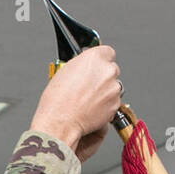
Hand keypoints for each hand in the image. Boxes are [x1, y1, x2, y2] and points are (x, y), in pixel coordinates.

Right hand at [29, 45, 120, 162]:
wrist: (62, 121)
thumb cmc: (58, 99)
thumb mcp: (65, 70)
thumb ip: (82, 65)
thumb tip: (86, 67)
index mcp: (94, 57)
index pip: (107, 52)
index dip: (101, 59)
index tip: (97, 65)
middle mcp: (107, 71)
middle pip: (112, 69)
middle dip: (103, 76)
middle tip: (90, 85)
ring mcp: (113, 88)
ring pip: (114, 86)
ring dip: (105, 91)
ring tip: (89, 99)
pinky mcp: (116, 104)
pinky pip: (114, 101)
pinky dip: (106, 104)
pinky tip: (92, 108)